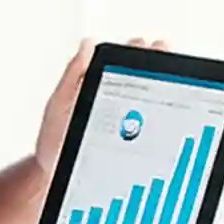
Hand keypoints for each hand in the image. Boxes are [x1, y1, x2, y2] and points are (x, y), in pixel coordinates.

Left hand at [34, 38, 168, 175]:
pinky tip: (168, 111)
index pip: (125, 66)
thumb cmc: (55, 143)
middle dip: (156, 64)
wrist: (55, 179)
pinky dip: (164, 119)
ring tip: (168, 74)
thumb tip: (88, 44)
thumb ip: (73, 75)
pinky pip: (154, 129)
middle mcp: (118, 106)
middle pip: (144, 80)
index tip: (146, 45)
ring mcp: (129, 126)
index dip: (138, 54)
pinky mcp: (135, 147)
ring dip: (162, 87)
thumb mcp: (60, 104)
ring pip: (152, 103)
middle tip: (163, 53)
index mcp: (99, 90)